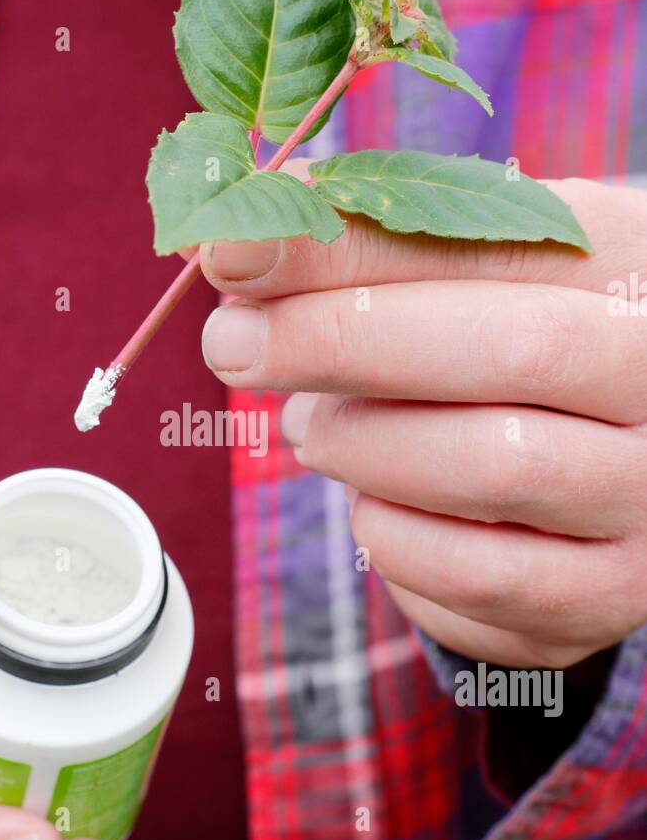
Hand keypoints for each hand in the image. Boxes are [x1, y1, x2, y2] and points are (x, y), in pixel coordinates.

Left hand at [199, 176, 646, 669]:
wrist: (615, 452)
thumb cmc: (521, 334)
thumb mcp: (475, 267)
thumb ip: (376, 243)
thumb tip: (239, 241)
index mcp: (637, 276)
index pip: (495, 249)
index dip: (351, 255)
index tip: (234, 255)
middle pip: (506, 357)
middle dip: (341, 345)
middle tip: (236, 344)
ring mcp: (644, 505)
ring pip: (490, 474)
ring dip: (362, 447)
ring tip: (314, 427)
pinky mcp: (600, 598)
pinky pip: (472, 579)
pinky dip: (391, 537)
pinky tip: (376, 500)